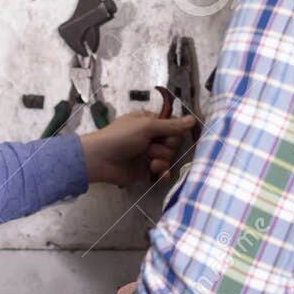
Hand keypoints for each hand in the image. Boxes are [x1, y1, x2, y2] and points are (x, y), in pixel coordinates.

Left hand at [80, 111, 197, 185]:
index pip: (173, 126)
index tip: (169, 135)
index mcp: (149, 122)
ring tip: (149, 161)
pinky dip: (162, 173)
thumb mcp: (146, 126)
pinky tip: (160, 174)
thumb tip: (193, 119)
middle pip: (173, 143)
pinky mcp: (145, 170)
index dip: (174, 131)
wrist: (101, 159)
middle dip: (165, 147)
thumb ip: (171, 125)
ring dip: (161, 160)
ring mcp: (148, 154)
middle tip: (151, 147)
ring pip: (168, 158)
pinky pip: (162, 172)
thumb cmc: (121, 137)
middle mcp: (150, 137)